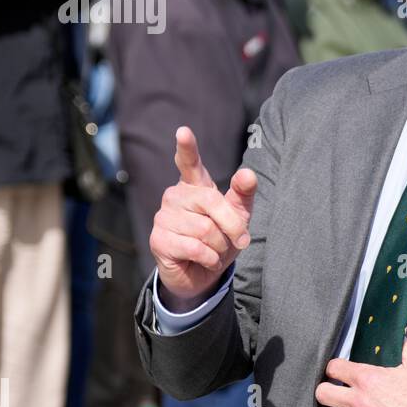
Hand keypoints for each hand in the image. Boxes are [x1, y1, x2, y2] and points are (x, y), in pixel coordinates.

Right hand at [151, 126, 255, 309]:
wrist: (204, 274)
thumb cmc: (222, 238)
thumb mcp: (239, 215)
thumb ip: (244, 194)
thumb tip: (248, 173)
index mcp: (195, 186)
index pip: (190, 163)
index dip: (187, 148)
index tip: (183, 131)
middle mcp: (175, 196)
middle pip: (211, 203)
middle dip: (233, 225)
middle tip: (241, 240)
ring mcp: (164, 217)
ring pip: (204, 229)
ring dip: (219, 246)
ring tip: (214, 250)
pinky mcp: (158, 240)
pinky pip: (195, 247)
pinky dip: (209, 258)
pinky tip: (204, 260)